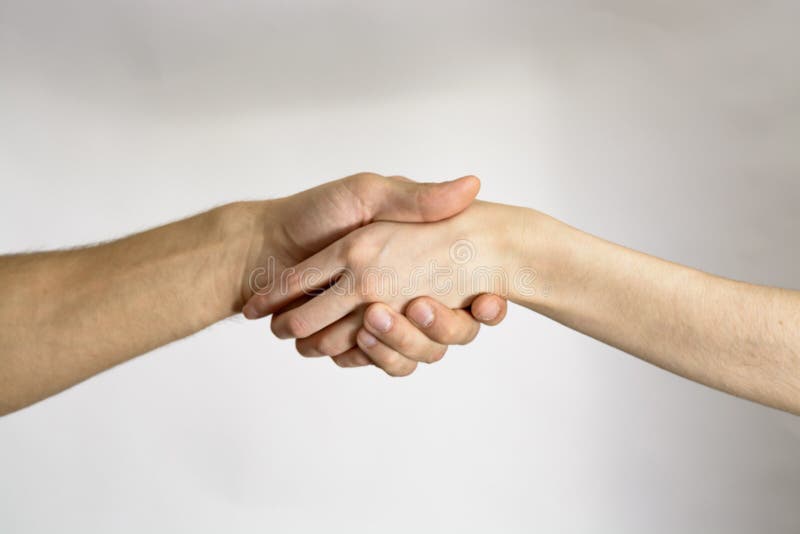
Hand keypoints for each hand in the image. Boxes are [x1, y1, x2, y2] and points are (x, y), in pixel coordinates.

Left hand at [241, 173, 508, 368]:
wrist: (260, 245)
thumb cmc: (314, 211)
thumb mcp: (369, 194)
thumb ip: (416, 198)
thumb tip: (472, 185)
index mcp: (414, 261)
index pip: (466, 293)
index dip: (486, 306)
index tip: (488, 303)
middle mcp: (402, 294)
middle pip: (444, 330)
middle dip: (442, 325)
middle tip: (423, 306)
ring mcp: (377, 321)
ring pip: (412, 350)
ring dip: (400, 341)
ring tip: (376, 316)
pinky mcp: (354, 342)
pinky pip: (376, 361)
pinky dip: (368, 356)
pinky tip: (359, 338)